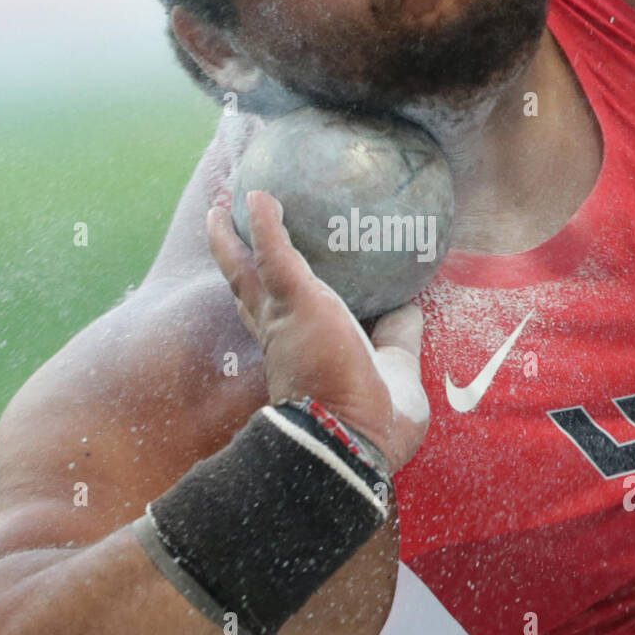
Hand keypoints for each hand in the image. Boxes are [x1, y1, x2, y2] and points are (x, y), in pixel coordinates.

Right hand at [207, 190, 429, 473]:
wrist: (354, 439)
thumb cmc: (376, 422)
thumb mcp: (397, 370)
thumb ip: (399, 340)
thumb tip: (411, 308)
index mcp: (300, 355)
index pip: (274, 320)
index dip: (265, 299)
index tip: (262, 276)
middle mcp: (282, 336)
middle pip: (248, 290)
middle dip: (235, 261)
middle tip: (223, 229)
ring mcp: (285, 319)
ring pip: (251, 269)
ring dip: (239, 232)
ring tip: (227, 201)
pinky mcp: (297, 303)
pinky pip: (276, 254)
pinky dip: (264, 225)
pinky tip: (259, 196)